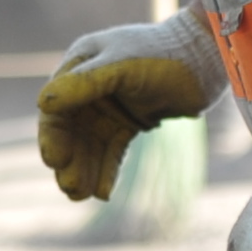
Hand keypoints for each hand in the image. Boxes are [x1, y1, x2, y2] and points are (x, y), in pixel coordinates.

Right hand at [34, 7, 225, 201]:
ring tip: (82, 196)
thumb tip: (43, 104)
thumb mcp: (121, 66)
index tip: (55, 160)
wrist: (208, 59)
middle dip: (69, 159)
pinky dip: (106, 170)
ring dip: (84, 169)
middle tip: (70, 188)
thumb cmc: (163, 54)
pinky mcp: (131, 121)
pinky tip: (102, 193)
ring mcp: (111, 105)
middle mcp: (91, 86)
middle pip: (70, 130)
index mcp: (80, 65)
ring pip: (90, 144)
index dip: (52, 135)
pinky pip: (112, 150)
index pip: (56, 106)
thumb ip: (84, 84)